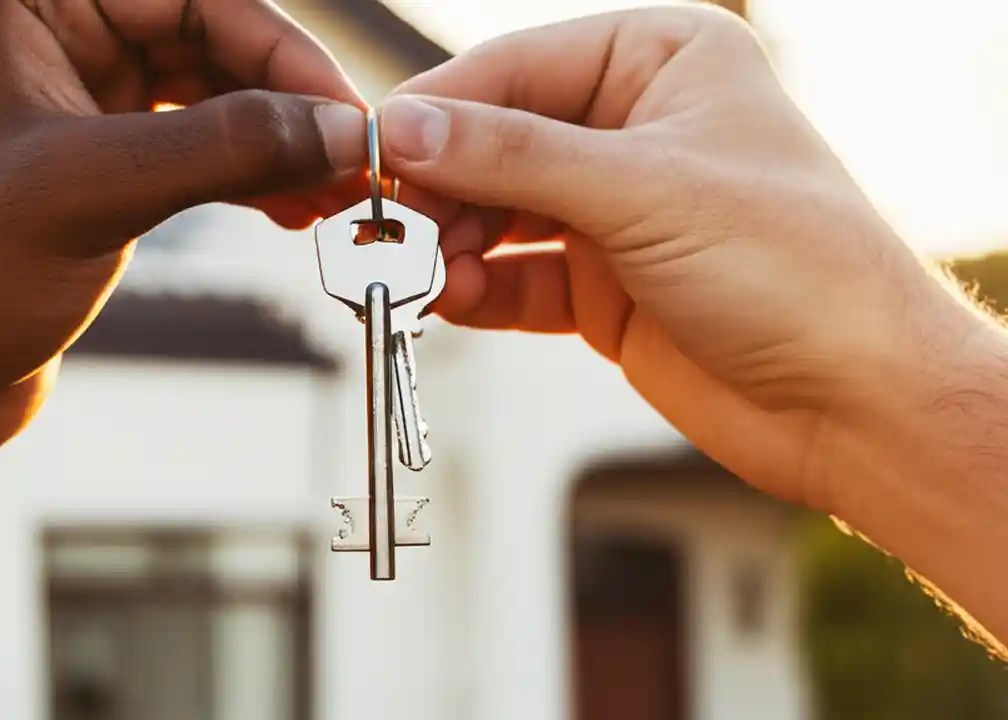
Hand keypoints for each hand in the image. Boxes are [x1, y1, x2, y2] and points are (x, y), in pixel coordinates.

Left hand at [0, 0, 367, 467]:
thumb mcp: (93, 193)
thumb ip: (225, 148)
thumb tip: (339, 129)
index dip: (280, 51)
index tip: (345, 114)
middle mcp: (49, 34)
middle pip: (210, 37)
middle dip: (286, 101)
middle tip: (353, 160)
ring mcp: (74, 103)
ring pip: (210, 97)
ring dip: (277, 143)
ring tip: (335, 195)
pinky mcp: (96, 168)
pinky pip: (196, 150)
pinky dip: (249, 177)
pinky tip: (292, 210)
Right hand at [379, 7, 976, 512]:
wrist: (853, 405)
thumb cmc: (799, 272)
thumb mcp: (643, 191)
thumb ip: (514, 157)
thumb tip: (408, 130)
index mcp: (662, 63)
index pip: (517, 69)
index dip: (440, 110)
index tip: (376, 151)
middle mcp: (633, 130)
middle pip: (496, 143)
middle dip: (441, 188)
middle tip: (387, 225)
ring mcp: (614, 212)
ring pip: (499, 214)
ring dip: (454, 246)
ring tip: (422, 274)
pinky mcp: (602, 287)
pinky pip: (516, 279)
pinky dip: (480, 291)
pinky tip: (453, 302)